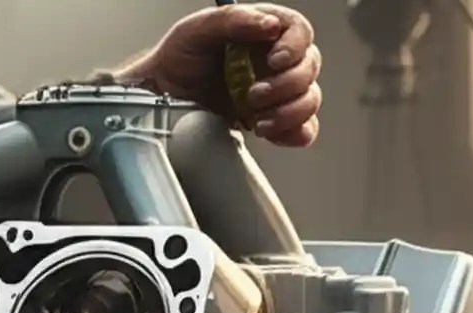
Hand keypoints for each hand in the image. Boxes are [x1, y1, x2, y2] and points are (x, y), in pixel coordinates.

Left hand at [123, 3, 321, 146]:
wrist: (162, 99)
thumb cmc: (178, 59)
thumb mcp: (197, 30)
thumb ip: (233, 19)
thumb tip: (268, 24)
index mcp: (264, 32)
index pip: (300, 31)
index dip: (295, 46)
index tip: (275, 60)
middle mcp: (276, 60)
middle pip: (309, 68)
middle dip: (287, 85)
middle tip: (254, 94)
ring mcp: (278, 92)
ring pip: (310, 100)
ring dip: (290, 112)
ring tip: (260, 120)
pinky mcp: (275, 120)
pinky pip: (302, 129)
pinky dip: (293, 133)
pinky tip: (268, 130)